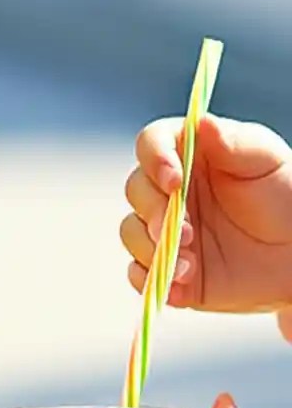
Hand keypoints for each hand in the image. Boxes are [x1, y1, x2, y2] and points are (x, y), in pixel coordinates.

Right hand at [121, 115, 291, 313]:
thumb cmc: (288, 199)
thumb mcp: (269, 162)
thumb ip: (234, 142)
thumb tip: (201, 123)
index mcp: (189, 157)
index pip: (151, 145)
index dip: (154, 159)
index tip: (174, 181)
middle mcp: (170, 192)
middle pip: (136, 191)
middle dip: (155, 213)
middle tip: (189, 232)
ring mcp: (165, 230)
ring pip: (132, 232)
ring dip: (152, 249)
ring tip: (190, 265)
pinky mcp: (166, 267)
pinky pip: (138, 273)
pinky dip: (149, 280)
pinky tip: (179, 284)